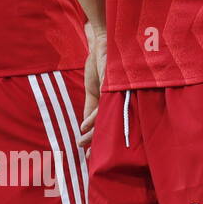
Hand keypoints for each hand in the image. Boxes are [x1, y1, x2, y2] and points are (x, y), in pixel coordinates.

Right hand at [79, 26, 106, 148]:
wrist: (100, 43)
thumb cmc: (99, 64)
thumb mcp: (93, 90)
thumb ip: (91, 108)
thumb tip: (85, 128)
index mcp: (114, 104)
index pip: (108, 127)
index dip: (100, 141)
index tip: (91, 156)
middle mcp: (119, 102)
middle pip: (109, 128)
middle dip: (99, 144)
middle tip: (91, 160)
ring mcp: (117, 96)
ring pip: (106, 121)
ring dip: (93, 134)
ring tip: (83, 145)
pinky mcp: (114, 88)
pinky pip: (103, 107)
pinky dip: (93, 118)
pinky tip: (84, 127)